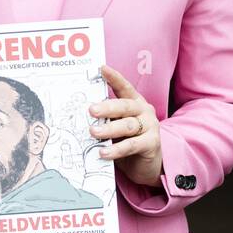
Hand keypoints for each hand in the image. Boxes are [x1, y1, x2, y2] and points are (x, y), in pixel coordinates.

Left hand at [91, 64, 163, 187]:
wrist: (147, 164)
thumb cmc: (127, 141)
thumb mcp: (116, 127)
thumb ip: (106, 120)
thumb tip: (81, 116)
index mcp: (134, 102)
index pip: (124, 87)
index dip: (114, 78)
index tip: (102, 68)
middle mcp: (144, 111)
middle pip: (125, 106)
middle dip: (107, 107)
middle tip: (91, 110)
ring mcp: (150, 127)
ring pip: (127, 125)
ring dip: (109, 129)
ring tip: (93, 132)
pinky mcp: (152, 143)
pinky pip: (132, 145)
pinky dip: (117, 149)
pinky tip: (104, 152)